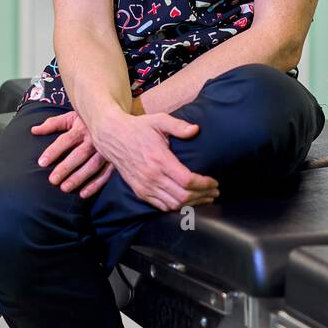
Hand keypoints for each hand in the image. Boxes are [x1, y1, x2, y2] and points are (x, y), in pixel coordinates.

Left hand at [30, 111, 113, 198]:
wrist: (115, 118)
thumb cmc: (88, 119)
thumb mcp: (71, 117)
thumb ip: (52, 124)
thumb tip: (34, 130)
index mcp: (82, 127)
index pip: (66, 140)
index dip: (53, 151)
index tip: (42, 162)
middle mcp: (94, 139)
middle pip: (79, 154)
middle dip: (66, 168)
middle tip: (53, 180)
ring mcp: (105, 150)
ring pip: (92, 166)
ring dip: (79, 178)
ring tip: (65, 188)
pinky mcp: (113, 159)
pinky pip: (105, 174)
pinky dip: (95, 185)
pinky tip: (83, 194)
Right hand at [92, 111, 218, 212]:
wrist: (113, 136)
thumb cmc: (138, 128)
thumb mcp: (158, 120)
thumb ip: (178, 125)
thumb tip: (196, 129)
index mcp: (159, 159)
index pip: (187, 180)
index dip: (204, 184)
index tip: (214, 182)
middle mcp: (151, 176)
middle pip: (183, 196)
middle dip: (203, 196)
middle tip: (214, 192)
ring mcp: (144, 186)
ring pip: (173, 205)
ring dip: (192, 204)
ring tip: (205, 198)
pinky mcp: (139, 192)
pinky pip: (161, 206)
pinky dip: (177, 207)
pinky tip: (187, 202)